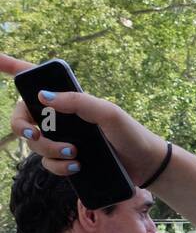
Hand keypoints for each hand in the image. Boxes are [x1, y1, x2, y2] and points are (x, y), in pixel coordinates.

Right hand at [1, 53, 167, 182]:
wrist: (145, 166)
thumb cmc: (130, 133)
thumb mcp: (107, 113)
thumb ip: (78, 102)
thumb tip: (44, 97)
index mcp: (68, 98)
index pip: (33, 77)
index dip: (9, 66)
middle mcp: (60, 117)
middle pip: (22, 117)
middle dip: (22, 128)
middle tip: (35, 136)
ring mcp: (62, 139)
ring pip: (34, 144)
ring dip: (48, 150)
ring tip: (75, 155)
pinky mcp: (68, 161)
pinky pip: (48, 164)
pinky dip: (58, 167)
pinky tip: (76, 167)